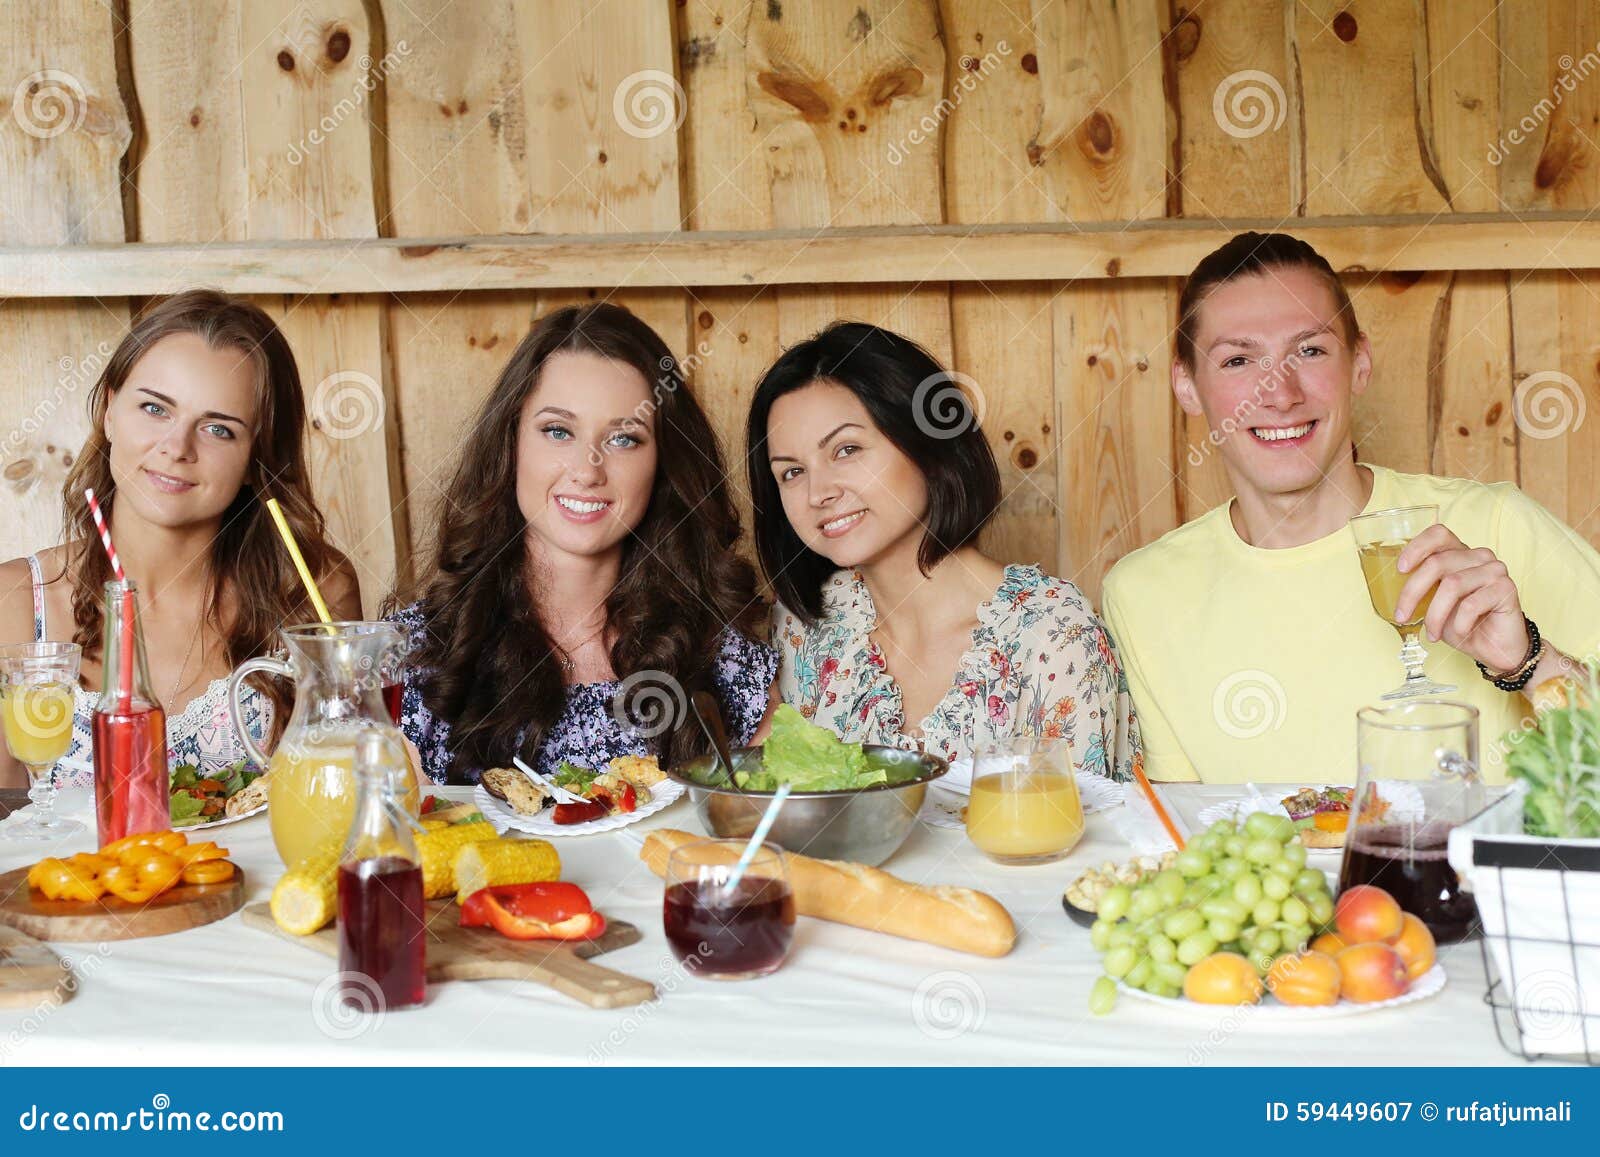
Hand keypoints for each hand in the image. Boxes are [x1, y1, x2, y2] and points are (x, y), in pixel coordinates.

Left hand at [1395, 524, 1529, 673]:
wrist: (1494, 647)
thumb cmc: (1461, 623)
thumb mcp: (1433, 603)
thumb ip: (1420, 588)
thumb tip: (1387, 586)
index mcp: (1459, 553)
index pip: (1438, 534)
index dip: (1416, 547)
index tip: (1400, 569)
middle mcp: (1479, 556)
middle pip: (1437, 563)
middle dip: (1412, 593)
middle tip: (1402, 617)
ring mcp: (1495, 569)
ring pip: (1452, 584)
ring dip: (1435, 615)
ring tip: (1432, 633)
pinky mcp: (1507, 588)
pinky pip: (1472, 604)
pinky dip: (1459, 623)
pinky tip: (1460, 633)